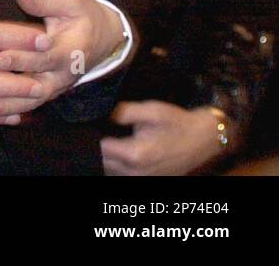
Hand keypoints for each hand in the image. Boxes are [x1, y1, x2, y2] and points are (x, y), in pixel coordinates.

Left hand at [0, 0, 126, 120]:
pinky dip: (7, 113)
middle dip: (9, 87)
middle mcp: (61, 75)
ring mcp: (53, 87)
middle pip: (34, 85)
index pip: (43, 58)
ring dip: (5, 108)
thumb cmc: (81, 13)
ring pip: (28, 102)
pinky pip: (26, 106)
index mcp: (68, 51)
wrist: (103, 38)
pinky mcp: (44, 92)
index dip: (22, 59)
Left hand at [101, 101, 225, 175]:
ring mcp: (141, 179)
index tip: (88, 121)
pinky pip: (120, 174)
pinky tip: (118, 148)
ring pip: (109, 170)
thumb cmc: (177, 123)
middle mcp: (135, 172)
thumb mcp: (151, 110)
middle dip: (96, 144)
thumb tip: (101, 112)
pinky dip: (115, 163)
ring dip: (105, 155)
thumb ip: (123, 112)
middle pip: (101, 161)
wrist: (204, 140)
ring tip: (107, 137)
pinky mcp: (146, 181)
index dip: (90, 133)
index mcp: (135, 154)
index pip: (98, 148)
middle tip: (95, 127)